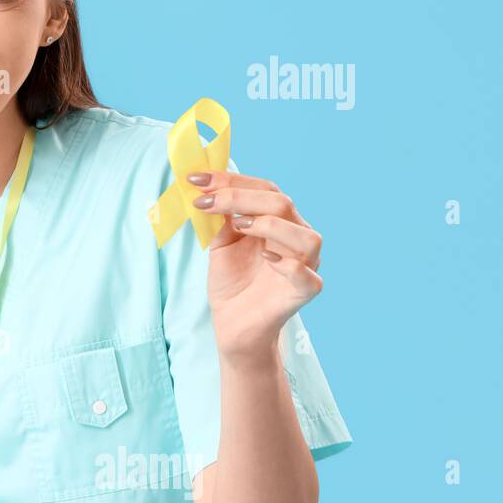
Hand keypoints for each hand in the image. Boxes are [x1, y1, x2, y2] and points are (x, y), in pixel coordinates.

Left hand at [187, 170, 323, 360]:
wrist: (234, 324)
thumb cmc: (232, 282)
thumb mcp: (221, 242)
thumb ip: (222, 217)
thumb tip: (207, 186)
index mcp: (279, 221)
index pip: (264, 189)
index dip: (230, 180)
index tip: (196, 178)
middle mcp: (297, 237)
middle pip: (282, 204)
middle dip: (239, 196)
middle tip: (206, 201)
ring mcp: (306, 264)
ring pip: (305, 235)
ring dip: (269, 224)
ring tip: (238, 226)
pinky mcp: (304, 291)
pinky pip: (307, 274)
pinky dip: (289, 264)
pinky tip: (265, 258)